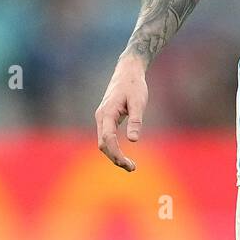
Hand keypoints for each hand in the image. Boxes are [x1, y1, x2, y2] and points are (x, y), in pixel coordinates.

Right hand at [95, 56, 148, 170]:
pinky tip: (124, 155)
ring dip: (114, 155)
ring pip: (104, 142)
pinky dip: (114, 148)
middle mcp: (101, 117)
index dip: (116, 154)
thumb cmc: (134, 85)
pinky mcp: (107, 118)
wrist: (128, 71)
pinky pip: (107, 137)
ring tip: (130, 165)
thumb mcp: (138, 102)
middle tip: (132, 168)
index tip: (128, 164)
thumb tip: (133, 140)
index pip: (108, 139)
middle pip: (103, 144)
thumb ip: (135, 121)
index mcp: (107, 113)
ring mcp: (102, 118)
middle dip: (115, 158)